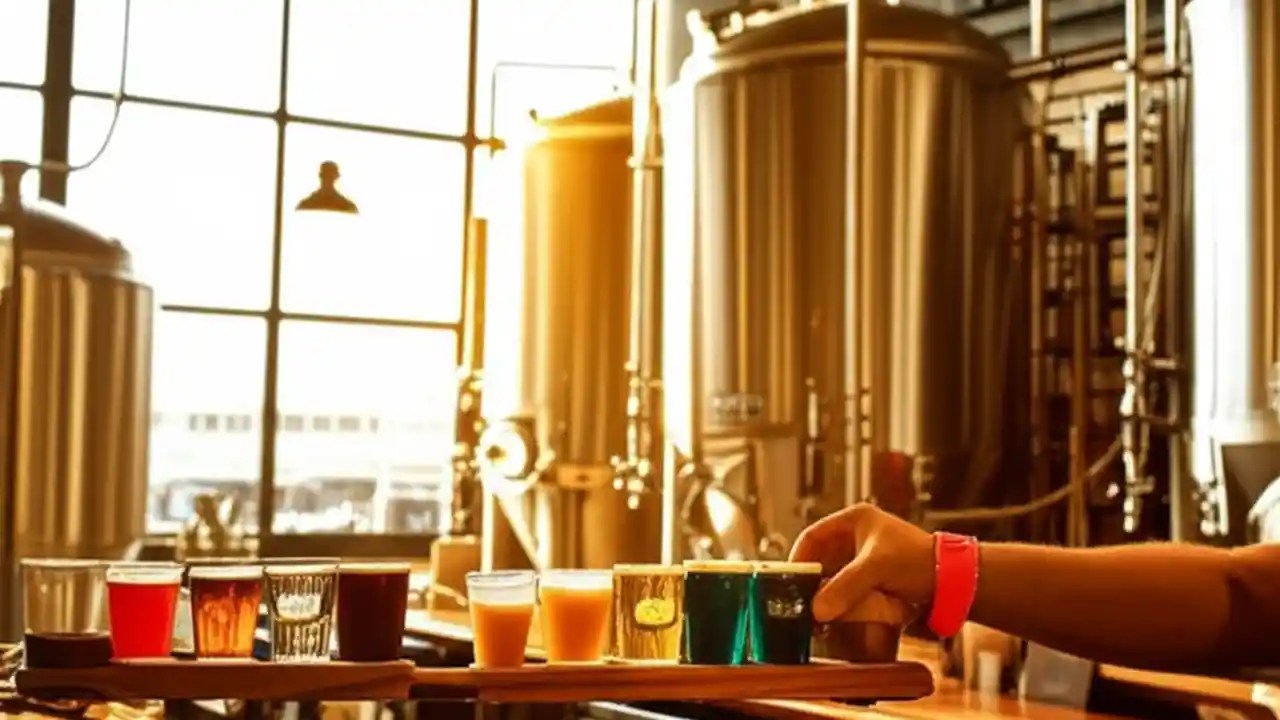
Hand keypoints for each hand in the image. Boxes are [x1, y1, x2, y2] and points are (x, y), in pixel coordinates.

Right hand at [790, 503, 934, 621]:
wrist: (953, 580)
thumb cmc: (917, 560)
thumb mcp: (876, 568)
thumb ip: (845, 587)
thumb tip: (817, 609)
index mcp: (855, 519)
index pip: (813, 536)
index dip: (799, 557)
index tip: (789, 580)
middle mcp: (857, 536)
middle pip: (821, 559)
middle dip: (811, 581)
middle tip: (800, 601)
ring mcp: (865, 557)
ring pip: (832, 576)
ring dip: (824, 593)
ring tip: (815, 613)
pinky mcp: (873, 577)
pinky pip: (847, 588)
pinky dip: (838, 601)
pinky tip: (833, 615)